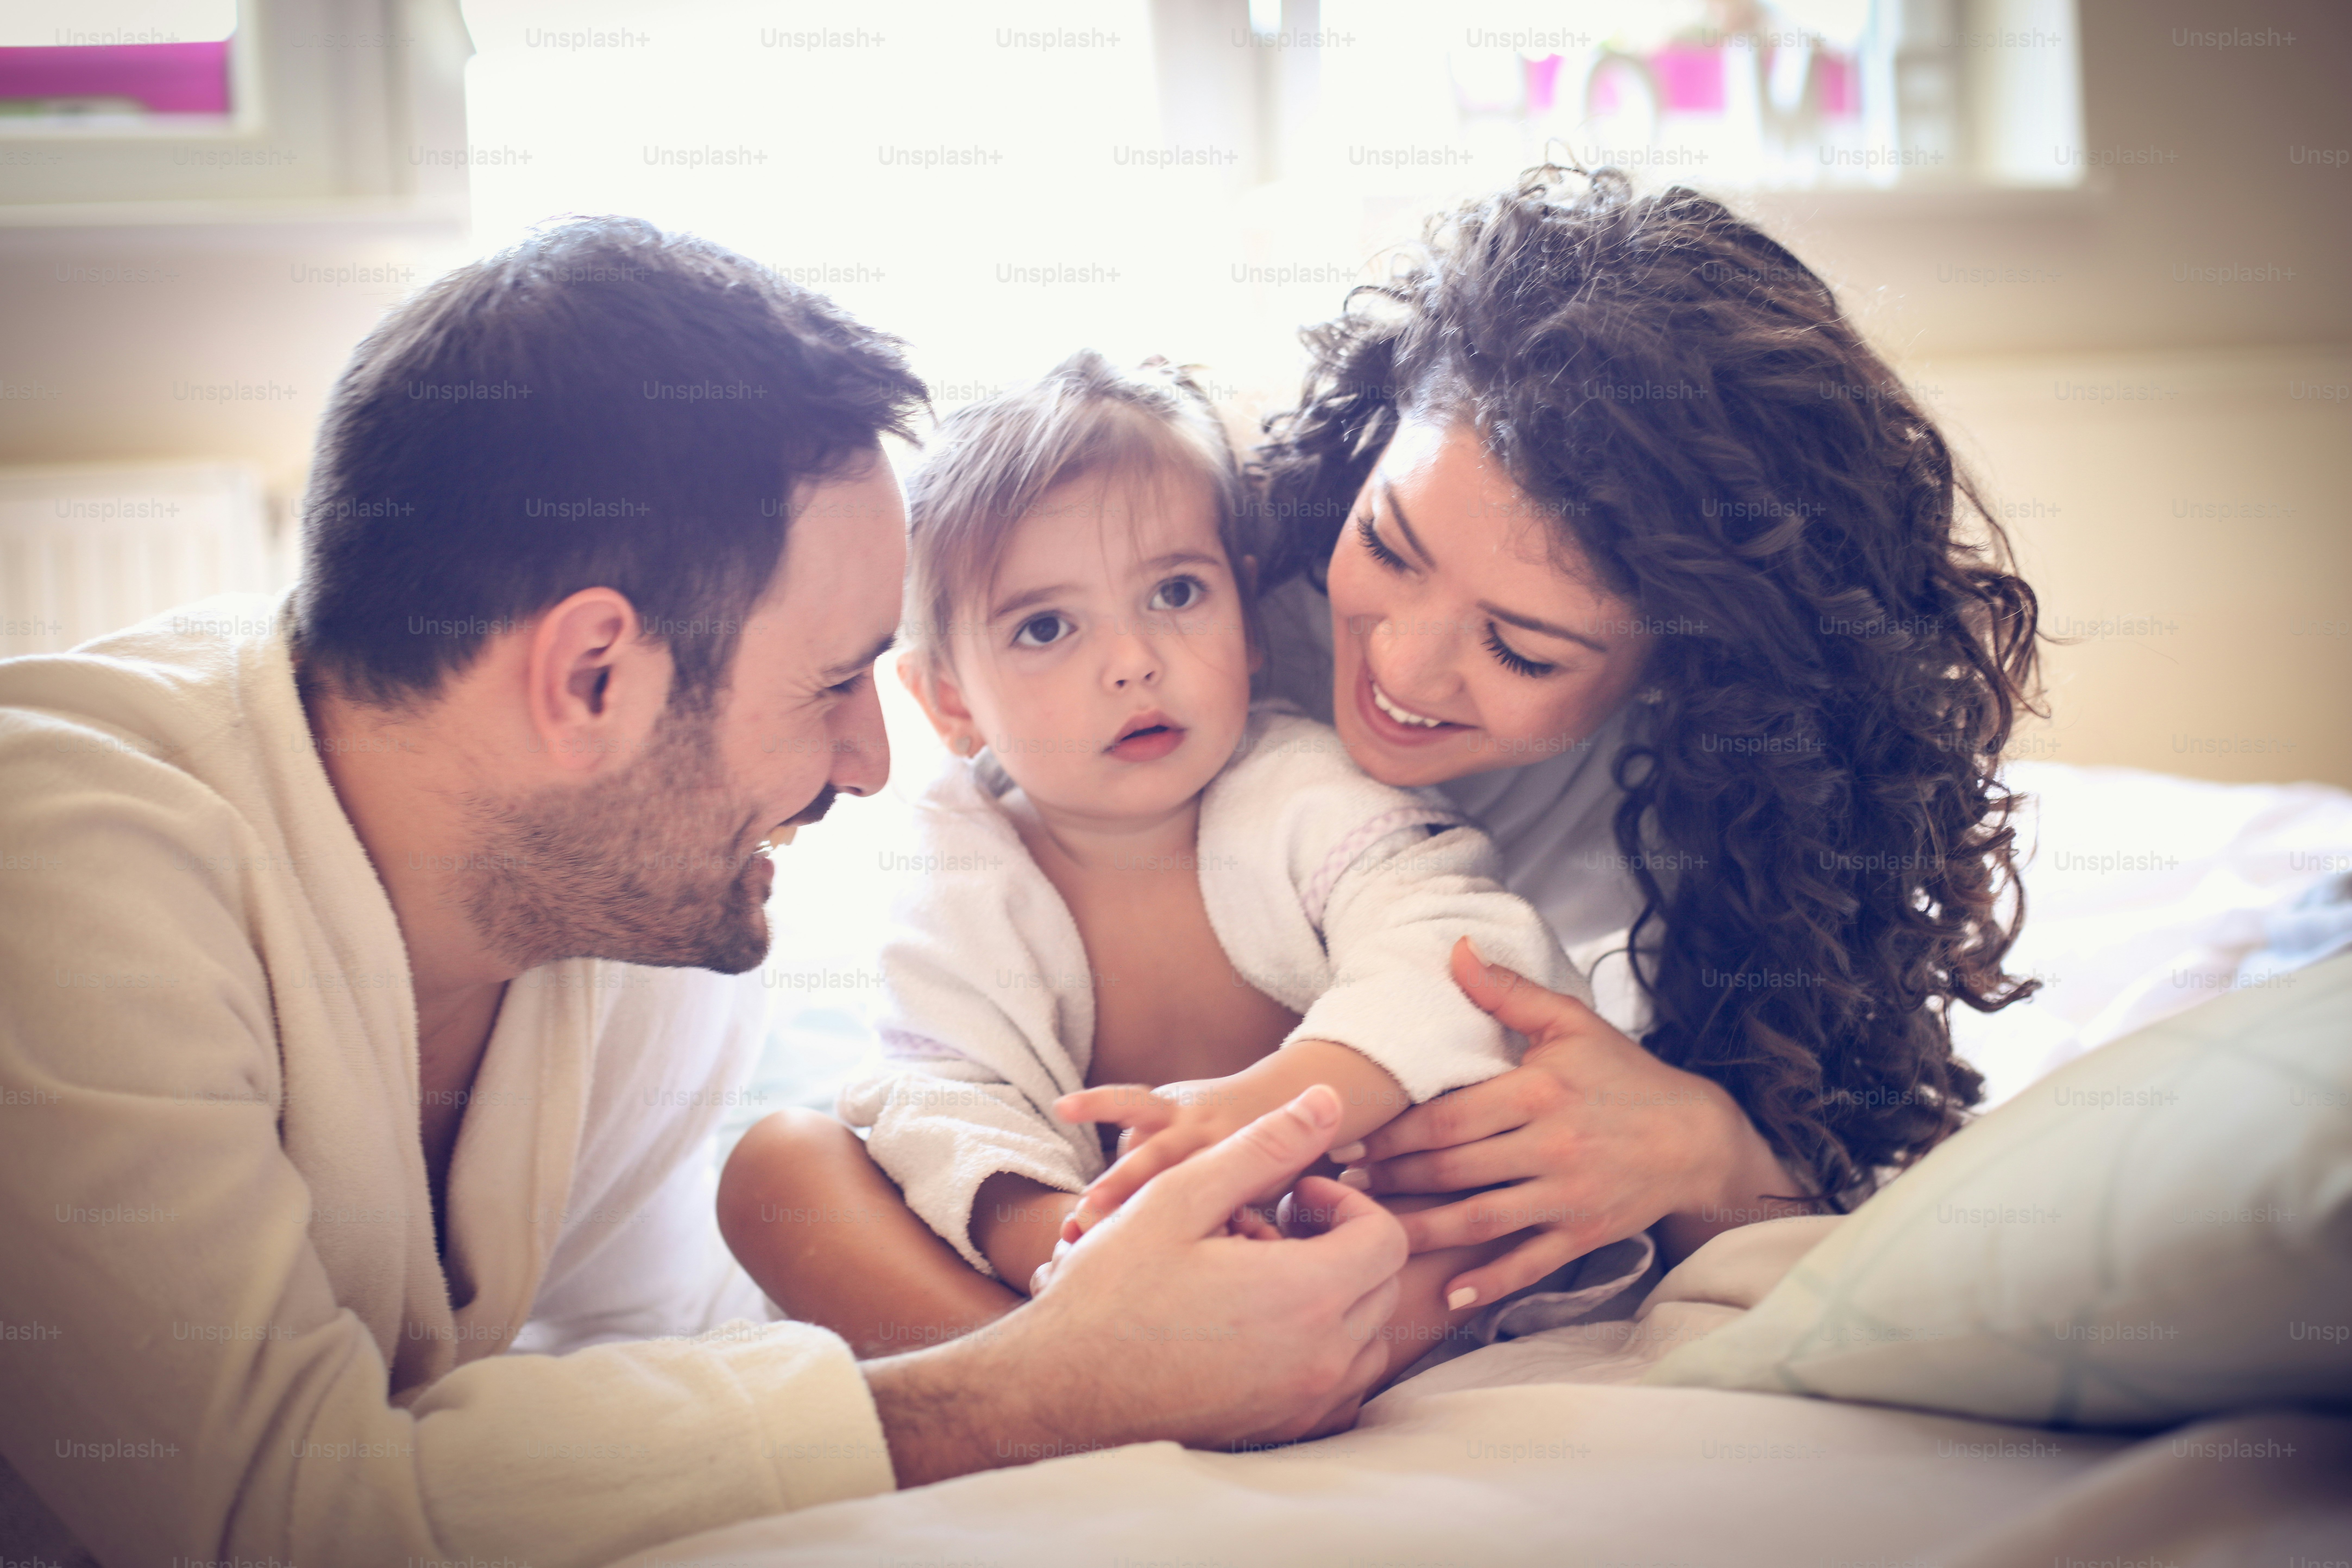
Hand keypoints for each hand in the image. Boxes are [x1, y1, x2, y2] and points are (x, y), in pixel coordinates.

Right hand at [867, 1085, 1407, 1483]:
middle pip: (1382, 1284)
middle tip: (1269, 1229)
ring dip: (1336, 1296)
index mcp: (1309, 1295)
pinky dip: (1322, 1347)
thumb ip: (1266, 1146)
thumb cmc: (1116, 1285)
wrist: (1065, 1383)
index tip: (1289, 1197)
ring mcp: (1305, 1400)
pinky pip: (1341, 1384)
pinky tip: (1262, 1325)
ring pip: (1368, 1336)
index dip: (1343, 1202)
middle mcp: (1322, 1357)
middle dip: (1339, 1244)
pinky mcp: (1284, 1428)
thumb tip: (1329, 1099)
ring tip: (1263, 1275)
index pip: (1385, 1236)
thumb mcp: (1183, 1195)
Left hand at [1336, 938, 1796, 1310]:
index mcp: (1538, 1092)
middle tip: (1342, 1184)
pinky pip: (1528, 1263)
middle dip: (1392, 1179)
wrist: (1698, 1135)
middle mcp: (1550, 1147)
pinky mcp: (1584, 1234)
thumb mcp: (1571, 1023)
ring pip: (1479, 1219)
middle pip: (1452, 1169)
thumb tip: (1457, 951)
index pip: (1446, 1117)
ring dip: (1420, 1229)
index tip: (1351, 1139)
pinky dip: (1488, 1283)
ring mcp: (1567, 1195)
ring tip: (1371, 1228)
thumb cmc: (1624, 1075)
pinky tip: (1447, 1297)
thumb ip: (1508, 993)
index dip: (1392, 1132)